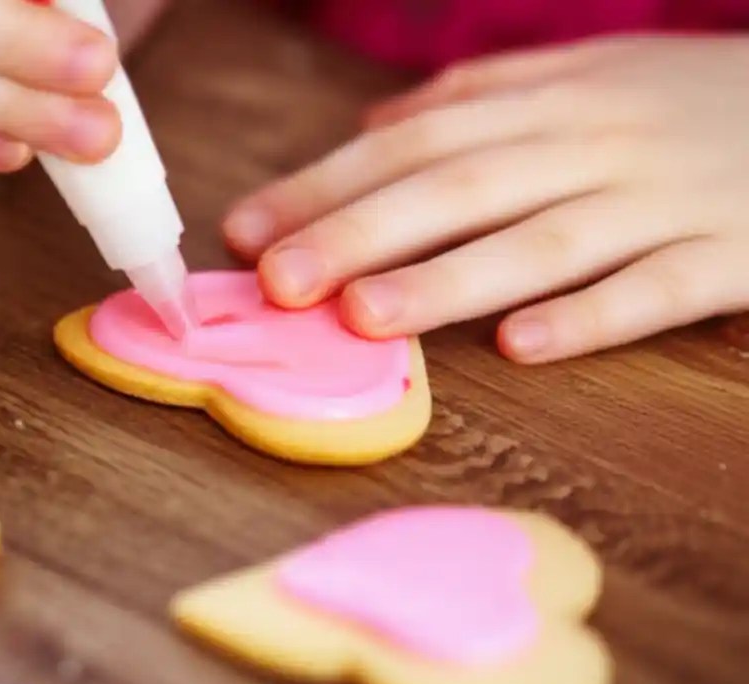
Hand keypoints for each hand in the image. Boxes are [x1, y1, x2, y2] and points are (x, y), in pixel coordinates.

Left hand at [224, 36, 748, 362]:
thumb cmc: (692, 99)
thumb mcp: (590, 73)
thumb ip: (484, 95)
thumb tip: (379, 124)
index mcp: (551, 101)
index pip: (414, 142)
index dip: (326, 183)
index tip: (246, 229)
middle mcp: (593, 145)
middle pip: (457, 189)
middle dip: (357, 233)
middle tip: (275, 281)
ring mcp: (663, 200)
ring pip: (542, 241)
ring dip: (448, 279)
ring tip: (362, 317)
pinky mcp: (733, 256)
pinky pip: (655, 289)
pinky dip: (588, 316)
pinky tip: (520, 347)